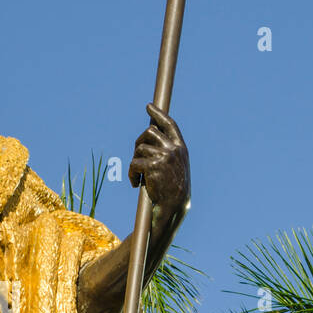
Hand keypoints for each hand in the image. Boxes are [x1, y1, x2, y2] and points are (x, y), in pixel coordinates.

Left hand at [128, 103, 190, 220]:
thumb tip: (151, 133)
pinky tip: (135, 184)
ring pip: (139, 149)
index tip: (148, 107)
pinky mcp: (153, 166)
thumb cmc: (173, 187)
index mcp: (180, 147)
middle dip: (138, 142)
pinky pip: (134, 164)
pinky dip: (132, 174)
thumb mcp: (176, 164)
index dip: (158, 114)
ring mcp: (163, 157)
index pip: (169, 124)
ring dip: (135, 162)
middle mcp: (173, 149)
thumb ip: (167, 149)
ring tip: (139, 175)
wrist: (174, 205)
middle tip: (137, 156)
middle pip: (149, 132)